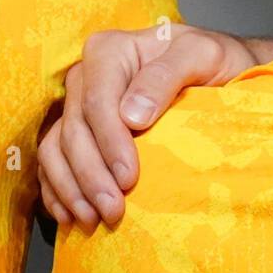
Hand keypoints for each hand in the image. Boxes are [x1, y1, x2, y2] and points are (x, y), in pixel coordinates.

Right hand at [38, 25, 272, 228]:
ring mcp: (77, 105)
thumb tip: (131, 116)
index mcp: (109, 52)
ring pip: (55, 149)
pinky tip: (72, 215)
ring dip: (70, 189)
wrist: (219, 72)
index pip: (97, 101)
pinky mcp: (78, 131)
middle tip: (113, 211)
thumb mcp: (202, 55)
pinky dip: (58, 191)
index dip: (109, 143)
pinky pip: (53, 162)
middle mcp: (85, 76)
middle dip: (90, 175)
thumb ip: (166, 75)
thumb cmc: (214, 61)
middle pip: (74, 130)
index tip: (128, 178)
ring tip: (92, 220)